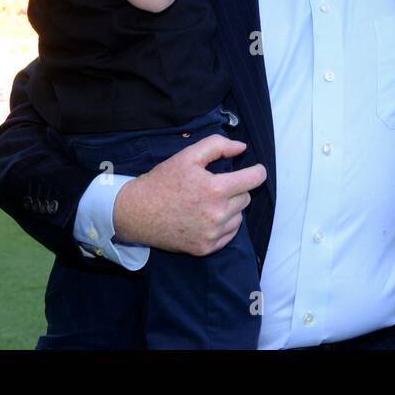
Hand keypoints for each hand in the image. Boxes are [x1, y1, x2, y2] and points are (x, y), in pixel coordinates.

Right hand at [112, 135, 265, 256]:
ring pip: (239, 217)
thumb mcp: (188, 156)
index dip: (257, 171)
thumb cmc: (163, 182)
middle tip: (217, 186)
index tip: (255, 170)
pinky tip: (206, 217)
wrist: (137, 212)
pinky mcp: (205, 248)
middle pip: (246, 198)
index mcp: (215, 189)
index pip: (254, 180)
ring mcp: (212, 234)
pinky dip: (224, 225)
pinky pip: (229, 234)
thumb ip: (218, 146)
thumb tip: (241, 148)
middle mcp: (217, 214)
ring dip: (231, 208)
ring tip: (209, 203)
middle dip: (236, 189)